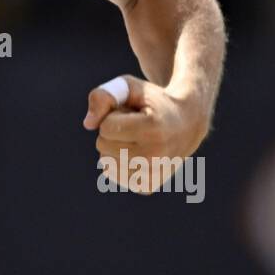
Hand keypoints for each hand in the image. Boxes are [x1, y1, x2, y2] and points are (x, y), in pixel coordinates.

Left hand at [82, 75, 207, 192]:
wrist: (186, 124)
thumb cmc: (152, 102)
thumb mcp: (130, 87)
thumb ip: (105, 95)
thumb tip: (88, 124)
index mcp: (153, 129)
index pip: (105, 127)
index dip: (113, 116)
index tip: (134, 114)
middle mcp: (155, 156)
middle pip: (102, 145)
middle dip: (112, 132)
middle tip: (136, 126)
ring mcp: (152, 175)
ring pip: (105, 162)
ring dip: (114, 147)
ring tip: (137, 139)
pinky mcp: (147, 187)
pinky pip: (111, 174)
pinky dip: (117, 161)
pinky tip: (136, 154)